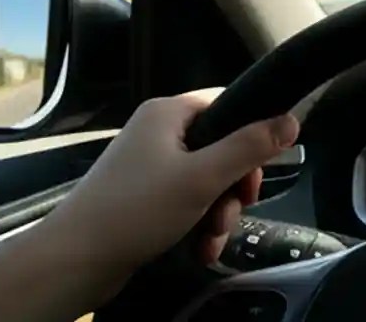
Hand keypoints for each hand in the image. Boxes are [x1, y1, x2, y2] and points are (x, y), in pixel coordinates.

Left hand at [42, 88, 298, 302]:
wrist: (74, 260)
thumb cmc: (138, 209)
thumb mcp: (203, 177)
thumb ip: (250, 147)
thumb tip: (291, 118)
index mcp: (168, 112)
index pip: (227, 105)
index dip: (252, 134)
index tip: (260, 170)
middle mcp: (157, 131)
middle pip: (221, 148)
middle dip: (233, 187)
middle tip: (234, 211)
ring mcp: (147, 164)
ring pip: (206, 180)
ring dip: (218, 212)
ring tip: (211, 239)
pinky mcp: (142, 195)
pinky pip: (185, 200)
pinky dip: (197, 223)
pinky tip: (199, 249)